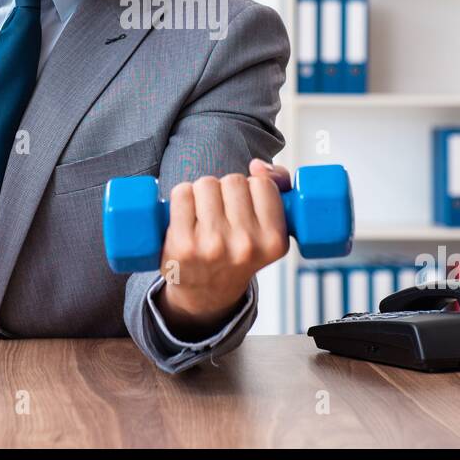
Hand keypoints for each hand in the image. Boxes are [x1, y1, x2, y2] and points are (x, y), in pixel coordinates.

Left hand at [154, 158, 290, 339]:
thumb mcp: (269, 228)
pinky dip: (182, 197)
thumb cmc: (237, 251)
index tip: (247, 205)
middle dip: (226, 189)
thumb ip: (277, 186)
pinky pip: (182, 193)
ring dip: (203, 192)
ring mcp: (212, 246)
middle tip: (223, 213)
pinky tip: (186, 216)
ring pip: (207, 183)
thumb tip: (257, 165)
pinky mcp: (182, 245)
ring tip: (205, 215)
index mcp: (274, 241)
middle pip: (233, 181)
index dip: (252, 188)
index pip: (262, 184)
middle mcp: (246, 246)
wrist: (206, 293)